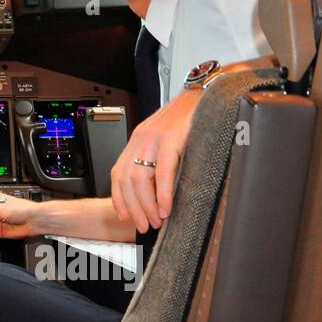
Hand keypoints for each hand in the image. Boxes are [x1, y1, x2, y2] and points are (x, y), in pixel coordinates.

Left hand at [112, 88, 201, 232]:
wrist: (204, 95)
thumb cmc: (189, 119)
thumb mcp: (165, 140)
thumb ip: (156, 160)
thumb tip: (155, 192)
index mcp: (137, 140)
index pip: (118, 173)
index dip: (118, 197)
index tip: (124, 215)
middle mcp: (140, 139)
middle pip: (127, 180)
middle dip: (134, 207)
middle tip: (143, 225)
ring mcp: (154, 138)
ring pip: (141, 178)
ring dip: (147, 205)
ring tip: (156, 220)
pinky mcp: (170, 138)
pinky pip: (162, 171)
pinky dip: (164, 193)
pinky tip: (167, 207)